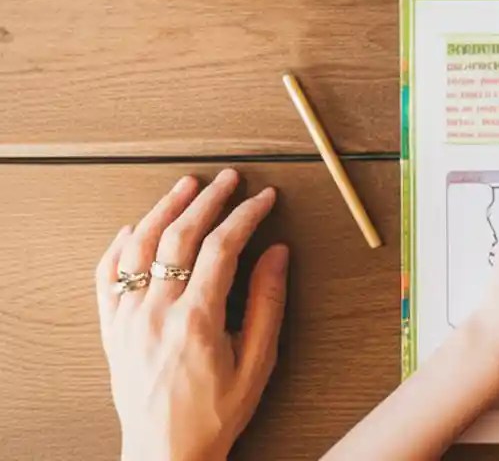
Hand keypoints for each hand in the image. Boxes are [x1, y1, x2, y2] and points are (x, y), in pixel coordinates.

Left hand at [95, 169, 287, 460]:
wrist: (166, 452)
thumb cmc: (215, 413)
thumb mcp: (257, 362)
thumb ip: (267, 304)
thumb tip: (277, 255)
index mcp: (196, 320)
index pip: (222, 247)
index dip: (246, 215)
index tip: (264, 199)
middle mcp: (155, 313)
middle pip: (180, 236)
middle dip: (209, 200)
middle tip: (230, 179)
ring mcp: (127, 318)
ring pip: (141, 246)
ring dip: (165, 209)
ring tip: (186, 186)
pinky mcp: (111, 328)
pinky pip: (107, 275)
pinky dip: (120, 244)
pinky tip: (137, 227)